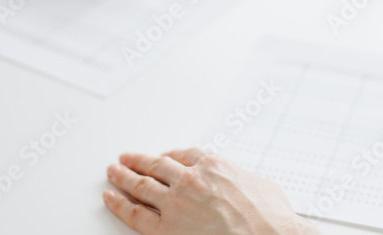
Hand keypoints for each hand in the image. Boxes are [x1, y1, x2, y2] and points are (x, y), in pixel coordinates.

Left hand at [103, 148, 317, 234]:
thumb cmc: (271, 219)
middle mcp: (191, 180)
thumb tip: (246, 186)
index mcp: (214, 166)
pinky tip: (111, 197)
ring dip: (124, 176)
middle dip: (139, 161)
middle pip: (157, 165)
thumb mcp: (261, 185)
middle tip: (127, 158)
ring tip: (113, 172)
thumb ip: (243, 181)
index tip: (162, 156)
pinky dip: (119, 203)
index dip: (168, 156)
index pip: (183, 155)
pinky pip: (135, 213)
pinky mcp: (166, 228)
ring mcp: (177, 202)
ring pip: (142, 184)